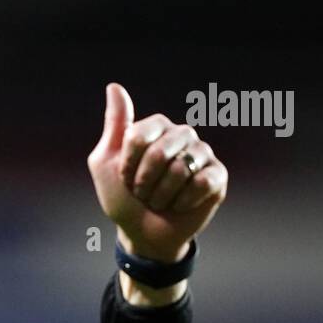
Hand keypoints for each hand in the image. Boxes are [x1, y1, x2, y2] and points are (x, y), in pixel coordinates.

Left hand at [87, 82, 227, 262]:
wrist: (144, 235)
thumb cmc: (125, 200)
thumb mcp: (105, 165)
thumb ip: (114, 126)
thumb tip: (114, 86)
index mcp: (157, 127)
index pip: (139, 136)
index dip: (128, 166)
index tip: (125, 180)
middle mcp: (182, 135)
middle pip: (160, 152)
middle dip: (145, 183)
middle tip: (144, 195)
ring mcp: (202, 154)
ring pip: (181, 169)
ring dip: (163, 196)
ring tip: (161, 201)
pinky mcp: (217, 176)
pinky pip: (202, 183)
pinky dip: (184, 202)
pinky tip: (180, 206)